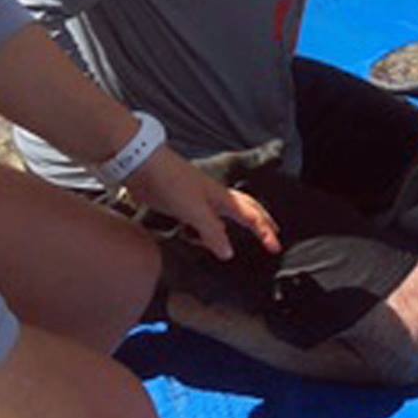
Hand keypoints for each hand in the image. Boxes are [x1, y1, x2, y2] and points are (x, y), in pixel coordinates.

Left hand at [126, 147, 280, 260]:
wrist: (142, 164)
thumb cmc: (170, 182)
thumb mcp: (194, 210)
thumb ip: (212, 232)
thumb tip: (228, 253)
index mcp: (222, 198)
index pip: (251, 215)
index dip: (264, 231)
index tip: (275, 248)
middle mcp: (215, 197)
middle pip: (246, 208)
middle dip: (261, 221)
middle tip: (272, 234)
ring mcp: (199, 198)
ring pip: (228, 211)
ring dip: (241, 221)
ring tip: (248, 231)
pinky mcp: (183, 202)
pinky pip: (208, 217)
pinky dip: (217, 226)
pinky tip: (209, 232)